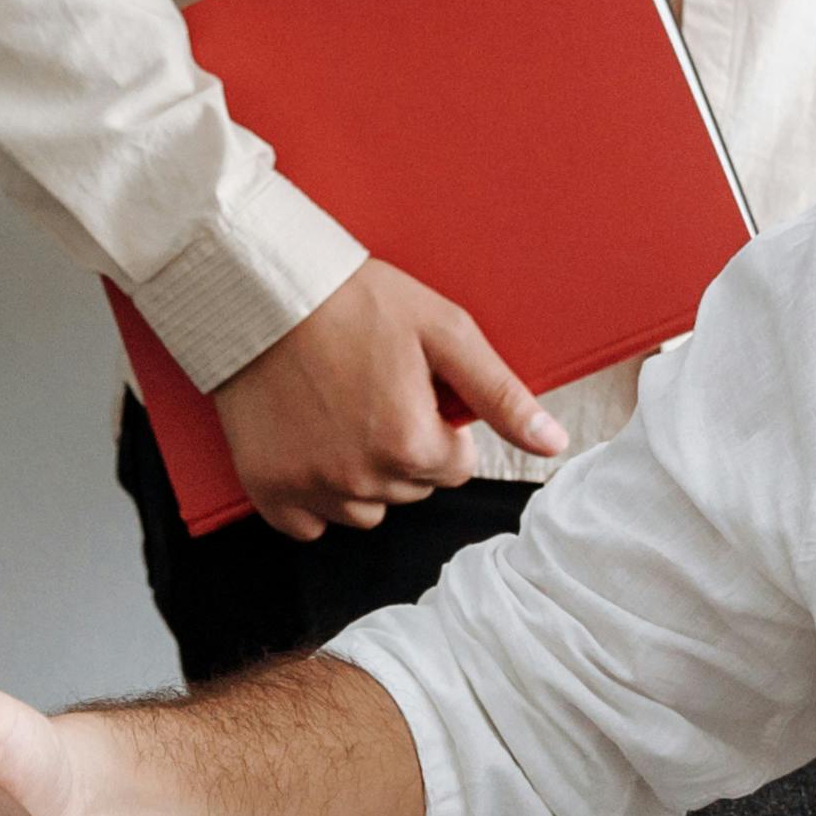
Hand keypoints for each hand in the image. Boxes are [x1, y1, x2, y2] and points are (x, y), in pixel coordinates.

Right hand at [216, 259, 566, 540]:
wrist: (261, 291)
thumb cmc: (355, 302)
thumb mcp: (443, 332)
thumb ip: (500, 395)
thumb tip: (553, 443)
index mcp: (410, 446)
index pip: (456, 467)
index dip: (439, 425)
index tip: (412, 387)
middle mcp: (361, 480)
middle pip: (412, 490)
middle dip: (404, 449)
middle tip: (374, 390)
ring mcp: (310, 489)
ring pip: (365, 512)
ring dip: (364, 476)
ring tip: (342, 415)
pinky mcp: (269, 490)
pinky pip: (308, 523)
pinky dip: (314, 495)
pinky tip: (311, 445)